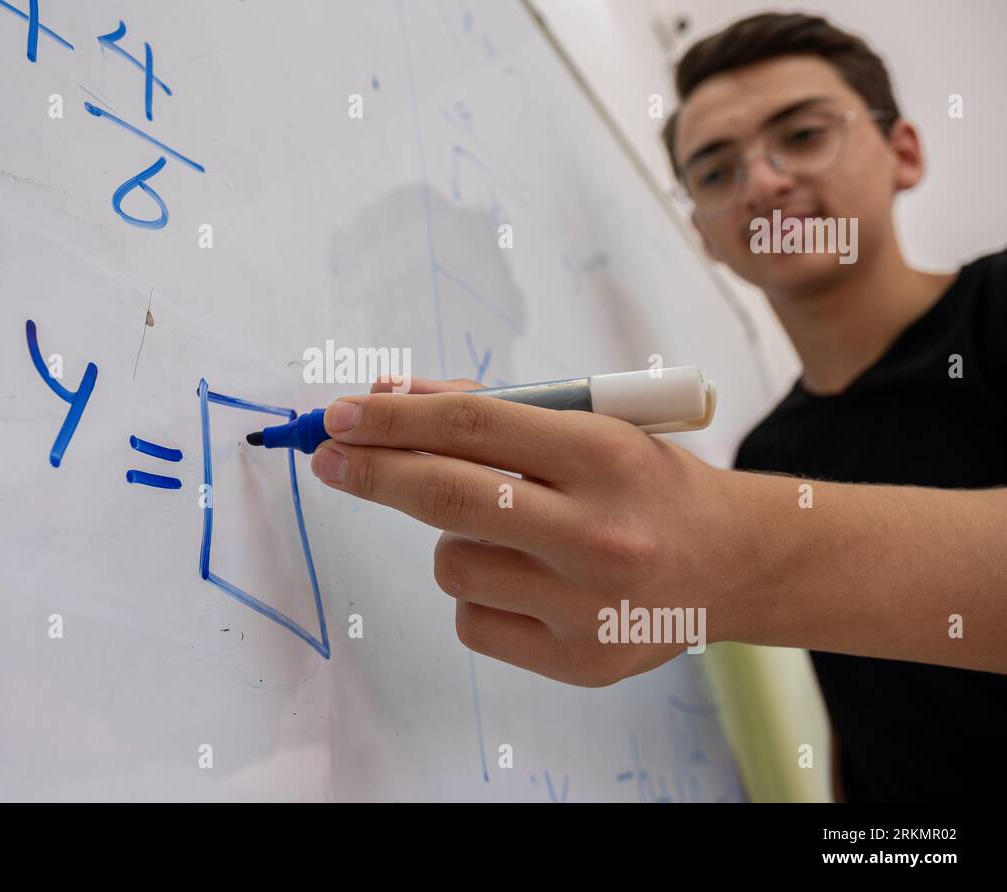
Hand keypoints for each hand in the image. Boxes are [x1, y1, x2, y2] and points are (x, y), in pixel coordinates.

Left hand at [309, 376, 756, 684]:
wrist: (734, 563)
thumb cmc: (645, 484)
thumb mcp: (586, 425)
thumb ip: (490, 413)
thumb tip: (390, 400)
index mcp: (606, 456)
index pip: (472, 426)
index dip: (393, 418)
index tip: (340, 413)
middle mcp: (599, 534)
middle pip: (449, 497)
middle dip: (373, 471)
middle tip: (328, 455)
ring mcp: (587, 607)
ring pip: (451, 564)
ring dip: (447, 537)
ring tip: (503, 528)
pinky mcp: (577, 661)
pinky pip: (472, 619)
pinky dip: (476, 589)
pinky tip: (522, 577)